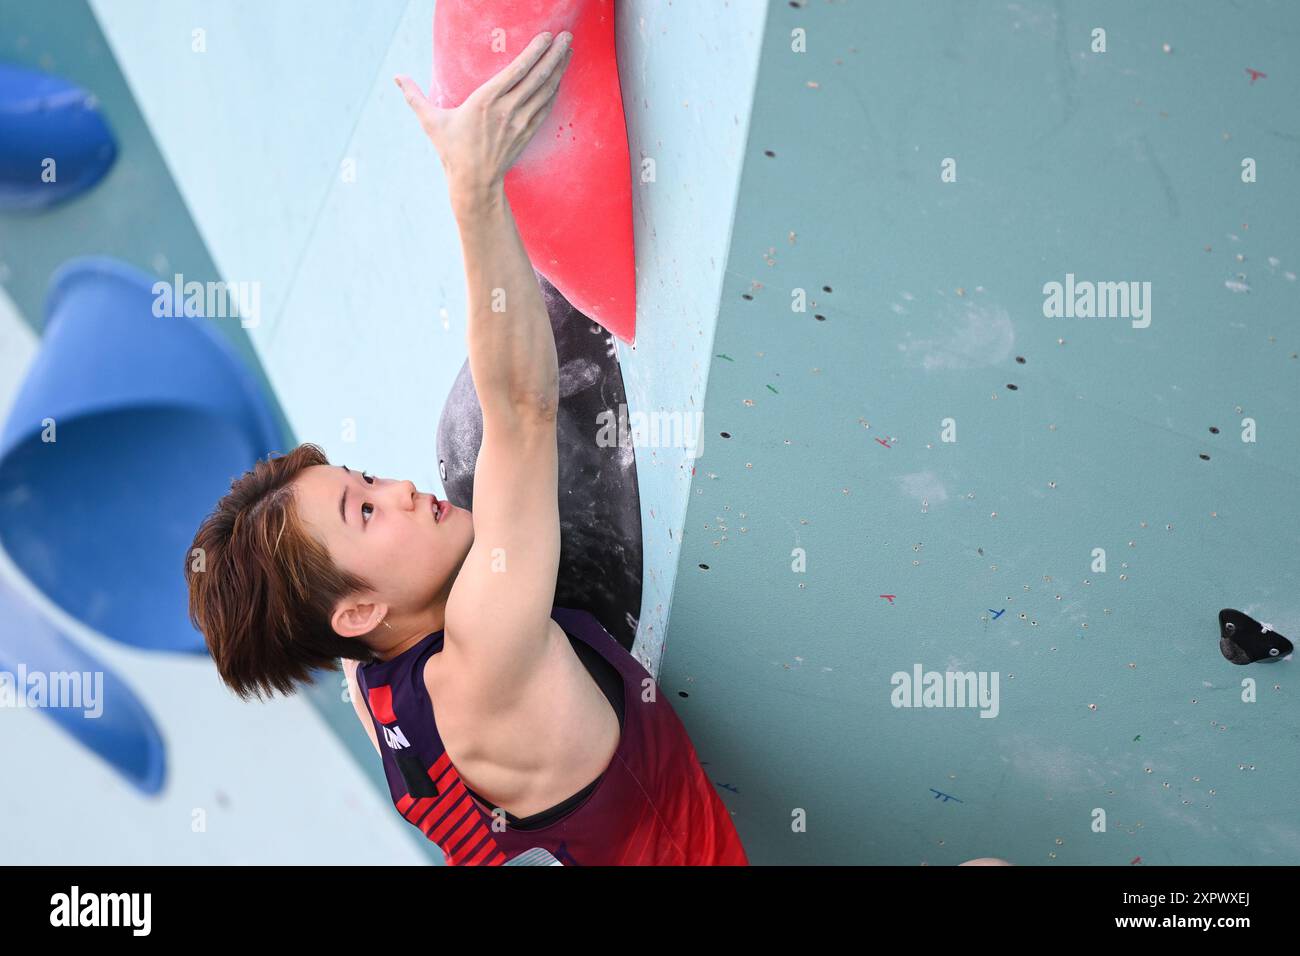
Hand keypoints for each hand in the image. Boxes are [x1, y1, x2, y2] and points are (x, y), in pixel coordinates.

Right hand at [395, 31, 573, 204]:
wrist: (474, 182)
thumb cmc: (452, 150)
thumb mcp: (431, 122)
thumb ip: (415, 97)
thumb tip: (396, 77)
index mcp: (485, 101)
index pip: (516, 71)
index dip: (534, 52)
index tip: (546, 35)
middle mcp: (506, 110)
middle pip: (536, 77)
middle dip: (554, 55)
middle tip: (567, 35)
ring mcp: (519, 123)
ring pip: (545, 91)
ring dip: (558, 69)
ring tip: (568, 50)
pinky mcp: (527, 133)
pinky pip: (545, 108)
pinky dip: (554, 91)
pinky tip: (559, 78)